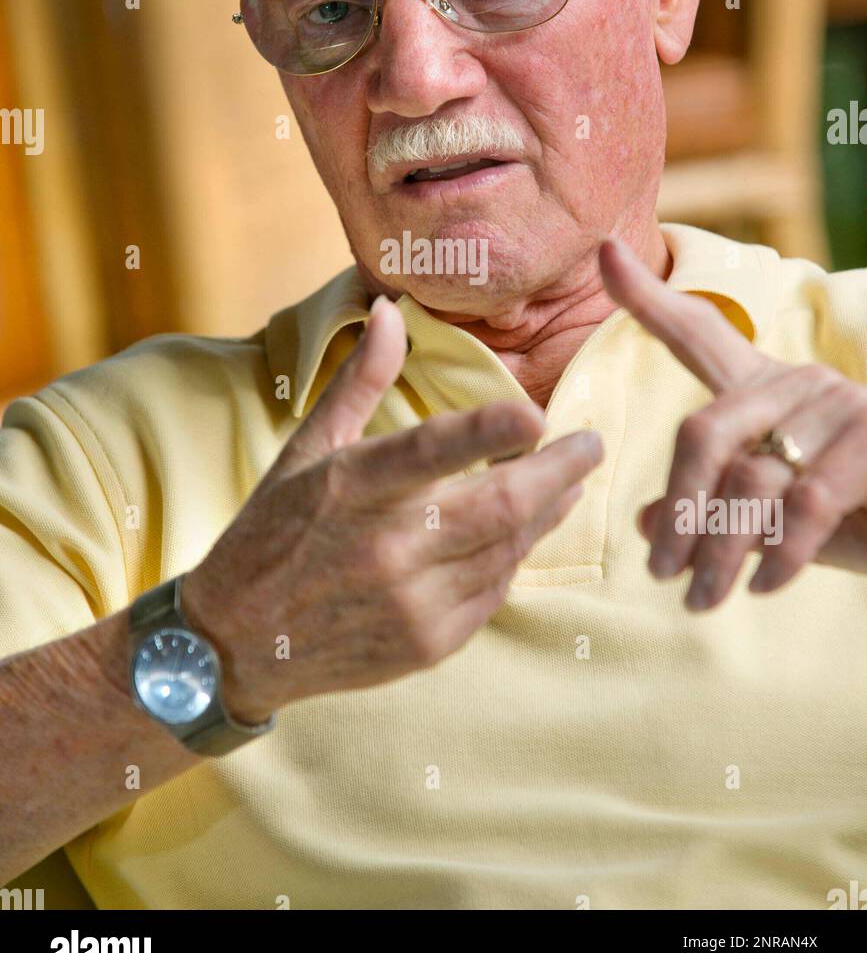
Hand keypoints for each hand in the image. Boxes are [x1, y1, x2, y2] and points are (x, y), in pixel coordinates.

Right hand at [182, 296, 602, 720]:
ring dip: (548, 511)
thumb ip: (360, 380)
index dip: (487, 432)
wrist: (235, 643)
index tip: (536, 414)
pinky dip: (517, 554)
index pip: (428, 452)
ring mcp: (410, 602)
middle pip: (497, 506)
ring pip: (508, 548)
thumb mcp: (306, 449)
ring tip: (569, 481)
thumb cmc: (272, 532)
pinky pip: (495, 591)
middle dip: (558, 472)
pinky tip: (527, 528)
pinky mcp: (428, 644)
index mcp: (349, 488)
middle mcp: (384, 548)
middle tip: (591, 444)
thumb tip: (388, 308)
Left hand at [598, 237, 866, 610]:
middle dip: (678, 509)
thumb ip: (711, 509)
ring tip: (701, 599)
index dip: (649, 299)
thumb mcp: (770, 516)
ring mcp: (841, 404)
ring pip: (749, 479)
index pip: (698, 335)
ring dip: (719, 550)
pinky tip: (762, 586)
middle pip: (703, 432)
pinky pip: (804, 503)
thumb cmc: (851, 520)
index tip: (604, 252)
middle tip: (659, 571)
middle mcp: (799, 381)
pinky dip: (778, 552)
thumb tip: (643, 521)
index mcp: (766, 387)